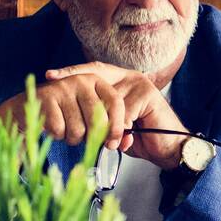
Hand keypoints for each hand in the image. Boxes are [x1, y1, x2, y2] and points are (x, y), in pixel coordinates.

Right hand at [0, 74, 127, 151]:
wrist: (26, 109)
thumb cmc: (64, 114)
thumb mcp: (88, 114)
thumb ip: (107, 123)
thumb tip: (125, 141)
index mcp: (95, 80)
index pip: (115, 102)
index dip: (117, 126)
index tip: (113, 143)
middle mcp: (80, 80)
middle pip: (97, 119)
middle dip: (91, 137)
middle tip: (82, 138)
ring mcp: (62, 88)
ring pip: (78, 129)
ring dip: (72, 138)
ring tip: (65, 129)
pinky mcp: (46, 99)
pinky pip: (60, 130)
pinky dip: (57, 135)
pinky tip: (52, 126)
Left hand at [44, 62, 189, 168]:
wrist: (170, 150)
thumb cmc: (142, 139)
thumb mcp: (113, 126)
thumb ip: (99, 116)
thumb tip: (73, 116)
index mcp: (120, 80)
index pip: (92, 70)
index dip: (72, 72)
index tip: (51, 76)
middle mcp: (130, 77)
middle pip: (97, 80)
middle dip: (79, 91)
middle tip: (63, 98)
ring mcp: (140, 84)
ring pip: (109, 101)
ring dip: (107, 125)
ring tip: (112, 141)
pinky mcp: (148, 95)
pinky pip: (123, 112)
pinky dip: (123, 129)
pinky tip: (128, 140)